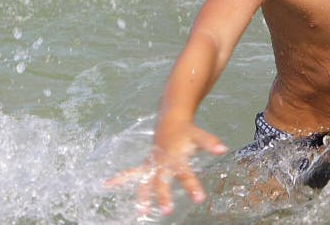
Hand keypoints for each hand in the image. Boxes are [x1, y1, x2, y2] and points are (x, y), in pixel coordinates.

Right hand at [104, 119, 227, 215]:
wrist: (171, 119)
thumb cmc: (186, 131)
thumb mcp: (198, 136)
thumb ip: (209, 142)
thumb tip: (223, 149)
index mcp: (176, 157)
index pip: (186, 174)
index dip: (192, 186)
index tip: (199, 198)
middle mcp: (163, 162)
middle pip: (162, 181)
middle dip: (164, 195)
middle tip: (167, 210)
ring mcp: (153, 163)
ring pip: (145, 181)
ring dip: (142, 195)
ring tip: (141, 211)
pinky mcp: (147, 164)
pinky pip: (131, 172)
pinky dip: (119, 178)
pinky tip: (106, 185)